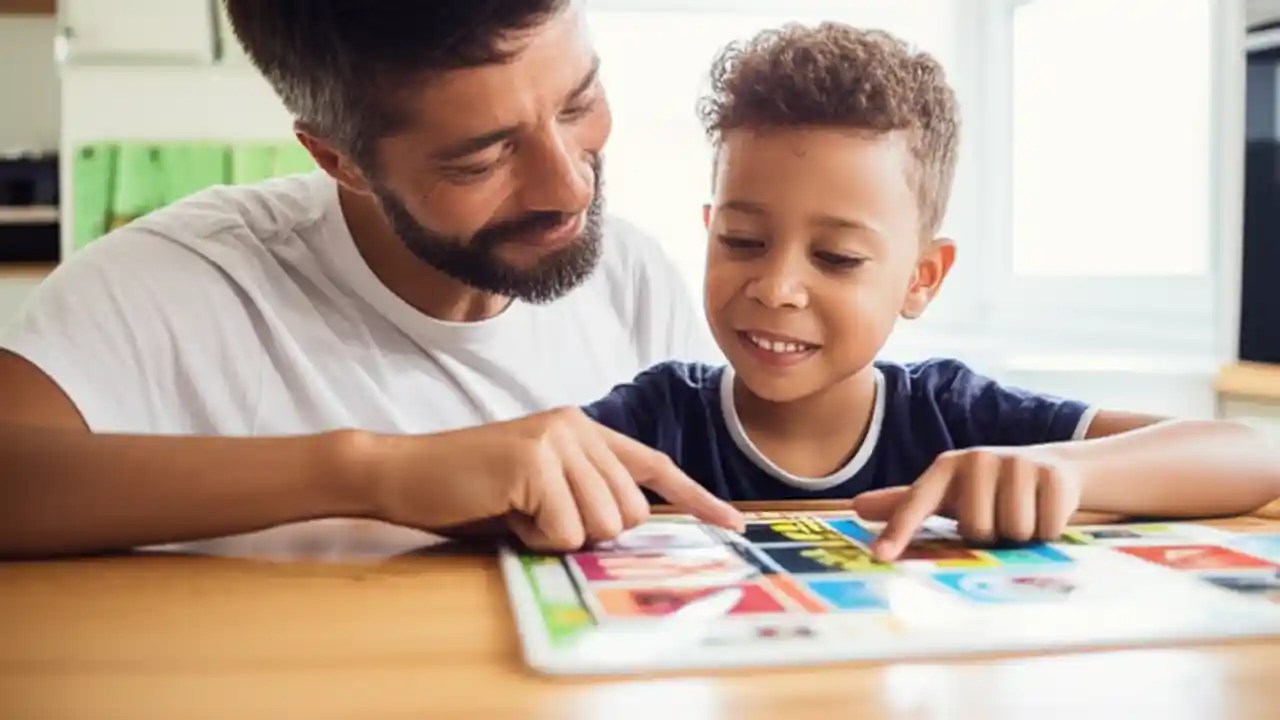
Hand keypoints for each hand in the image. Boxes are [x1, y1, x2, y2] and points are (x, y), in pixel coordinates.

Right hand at [361, 407, 744, 551]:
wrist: (403, 473)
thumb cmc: (470, 491)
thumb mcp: (538, 490)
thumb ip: (584, 496)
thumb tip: (628, 528)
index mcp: (583, 429)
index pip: (653, 466)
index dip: (697, 498)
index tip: (734, 525)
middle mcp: (577, 426)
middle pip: (630, 512)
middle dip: (588, 532)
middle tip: (536, 518)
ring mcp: (557, 439)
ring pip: (601, 524)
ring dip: (558, 536)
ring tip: (517, 511)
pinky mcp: (534, 460)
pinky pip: (564, 530)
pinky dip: (534, 538)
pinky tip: (504, 513)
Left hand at [851, 447, 1082, 561]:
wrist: (1052, 467)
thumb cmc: (987, 489)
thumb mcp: (947, 495)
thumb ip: (904, 504)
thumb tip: (857, 506)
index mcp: (945, 469)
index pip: (916, 504)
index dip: (899, 531)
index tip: (881, 557)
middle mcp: (977, 460)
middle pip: (977, 530)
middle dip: (990, 535)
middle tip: (997, 519)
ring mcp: (1016, 463)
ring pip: (1014, 531)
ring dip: (1021, 535)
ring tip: (1021, 513)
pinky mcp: (1052, 475)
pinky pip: (1046, 527)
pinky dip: (1048, 530)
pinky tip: (1045, 511)